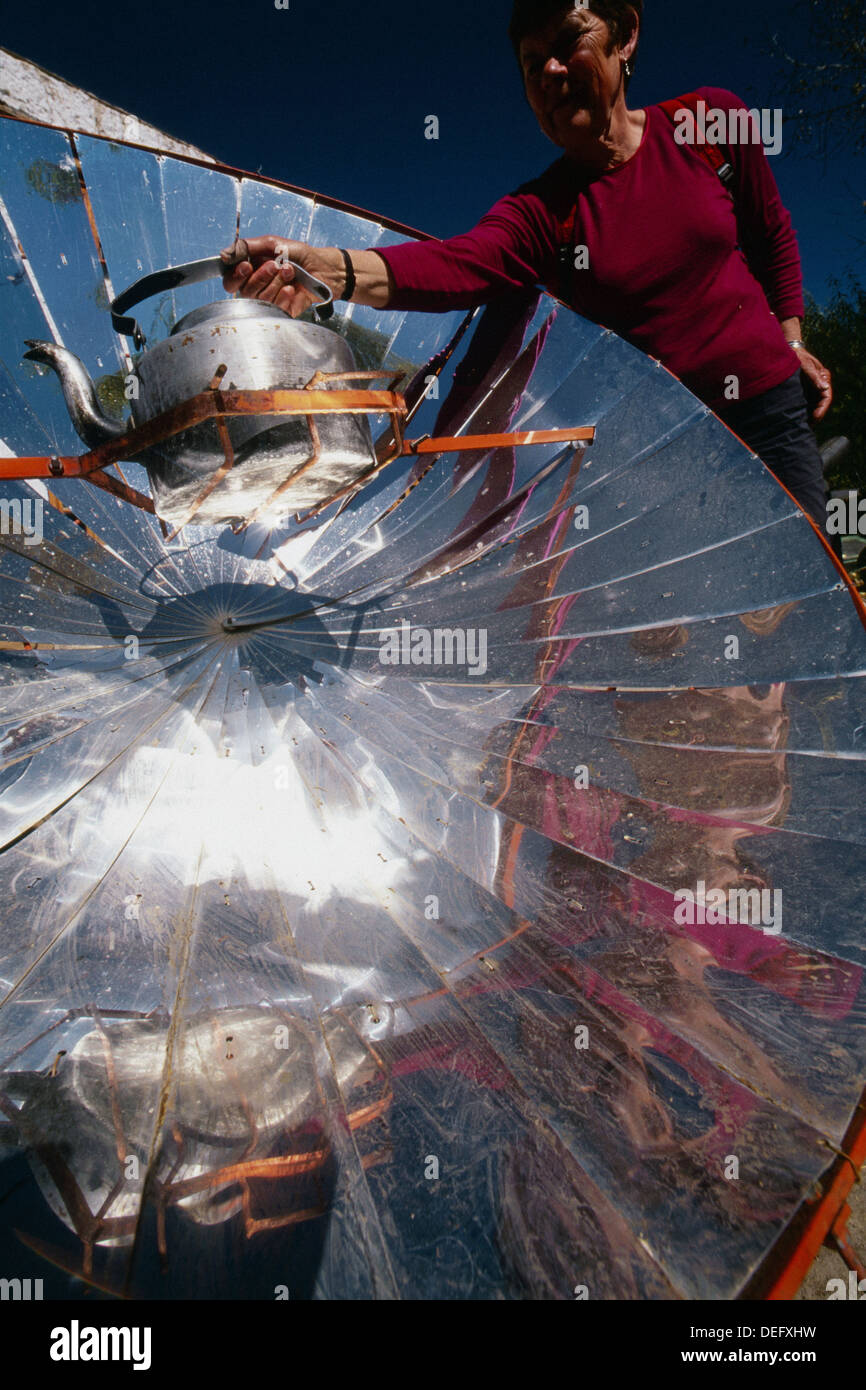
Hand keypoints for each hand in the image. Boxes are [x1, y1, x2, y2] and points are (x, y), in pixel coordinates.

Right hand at [220, 236, 337, 317]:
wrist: (324, 269)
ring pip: (260, 299)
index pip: (230, 281)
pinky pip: (275, 308)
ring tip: (290, 272)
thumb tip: (224, 255)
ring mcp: (269, 301)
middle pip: (245, 291)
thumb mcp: (273, 243)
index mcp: (251, 271)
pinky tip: (292, 288)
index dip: (236, 276)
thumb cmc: (300, 255)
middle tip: (276, 265)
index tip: (247, 266)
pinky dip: (283, 296)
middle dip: (261, 277)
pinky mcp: (282, 312)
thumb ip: (247, 247)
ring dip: (276, 283)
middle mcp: (257, 288)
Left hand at [791, 344, 831, 421]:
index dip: (822, 408)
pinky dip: (802, 412)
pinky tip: (797, 420)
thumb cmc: (797, 355)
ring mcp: (811, 388)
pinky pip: (805, 403)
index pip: (826, 396)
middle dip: (816, 416)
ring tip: (803, 426)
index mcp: (823, 377)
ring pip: (813, 405)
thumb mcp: (805, 364)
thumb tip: (825, 388)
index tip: (815, 417)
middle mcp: (819, 384)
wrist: (787, 351)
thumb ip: (814, 376)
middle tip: (809, 426)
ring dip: (809, 416)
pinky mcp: (803, 390)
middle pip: (820, 403)